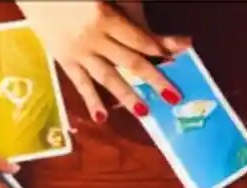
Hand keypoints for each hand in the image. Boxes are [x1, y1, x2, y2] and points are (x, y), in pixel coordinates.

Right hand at [19, 1, 190, 121]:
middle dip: (155, 78)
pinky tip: (102, 117)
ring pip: (108, 77)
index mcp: (104, 16)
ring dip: (128, 96)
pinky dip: (91, 100)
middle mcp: (94, 38)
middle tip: (174, 96)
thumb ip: (124, 9)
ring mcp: (78, 52)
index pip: (140, 38)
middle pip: (131, 62)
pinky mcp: (63, 58)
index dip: (163, 46)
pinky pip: (80, 82)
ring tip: (145, 113)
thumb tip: (145, 31)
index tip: (183, 50)